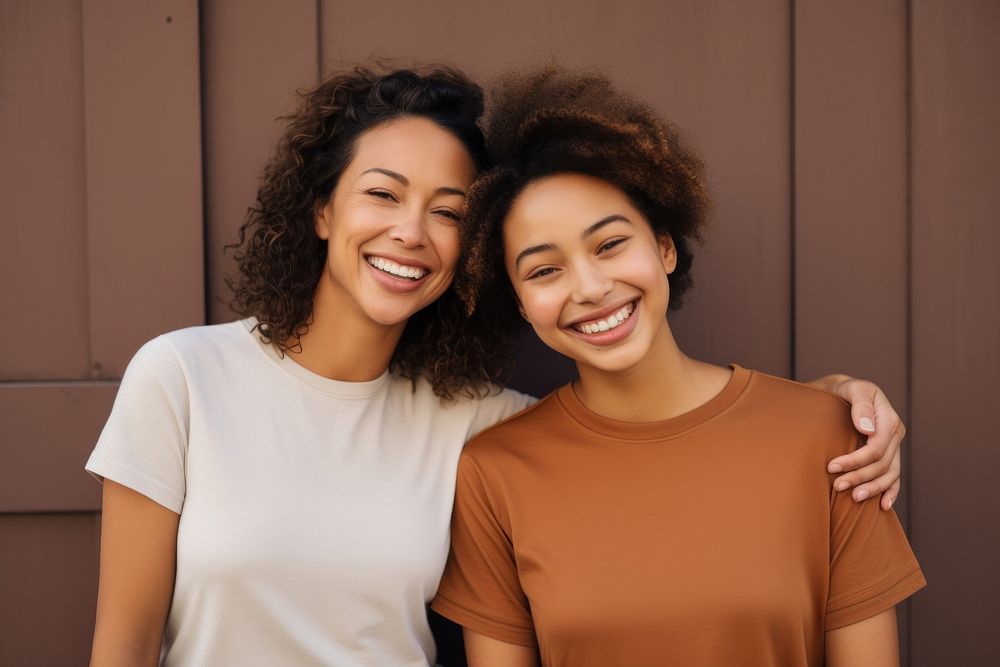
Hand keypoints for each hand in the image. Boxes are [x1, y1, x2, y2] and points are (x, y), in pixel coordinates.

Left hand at [811, 375, 904, 510]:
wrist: (846, 393)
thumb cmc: (846, 390)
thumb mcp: (852, 389)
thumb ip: (860, 404)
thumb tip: (867, 429)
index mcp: (889, 419)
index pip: (876, 448)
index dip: (855, 460)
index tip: (831, 467)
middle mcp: (895, 435)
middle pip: (882, 464)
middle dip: (860, 477)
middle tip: (837, 486)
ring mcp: (894, 447)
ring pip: (890, 474)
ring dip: (873, 489)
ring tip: (854, 498)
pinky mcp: (889, 455)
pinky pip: (895, 477)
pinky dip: (891, 492)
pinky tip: (883, 505)